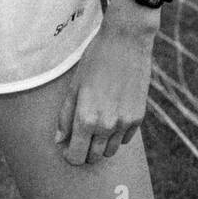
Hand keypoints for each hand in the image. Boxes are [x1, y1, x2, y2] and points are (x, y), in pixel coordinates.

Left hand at [54, 23, 153, 165]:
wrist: (126, 41)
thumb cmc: (95, 59)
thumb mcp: (74, 85)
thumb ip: (65, 116)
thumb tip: (59, 139)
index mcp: (86, 118)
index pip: (76, 155)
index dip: (69, 155)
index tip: (67, 148)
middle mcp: (106, 125)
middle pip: (93, 157)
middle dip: (84, 151)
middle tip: (80, 136)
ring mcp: (124, 123)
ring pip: (110, 152)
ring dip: (101, 145)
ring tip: (95, 126)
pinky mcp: (138, 118)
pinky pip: (124, 139)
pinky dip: (116, 135)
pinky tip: (111, 117)